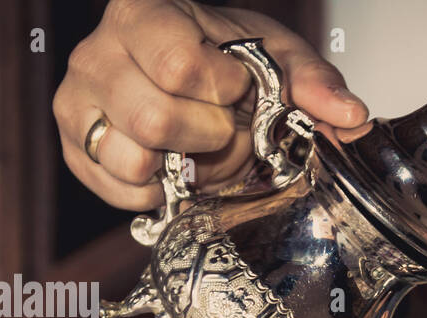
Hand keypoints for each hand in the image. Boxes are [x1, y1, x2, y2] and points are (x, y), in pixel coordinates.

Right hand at [52, 0, 368, 209]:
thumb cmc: (224, 59)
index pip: (177, 65)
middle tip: (224, 129)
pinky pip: (115, 187)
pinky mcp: (75, 146)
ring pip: (131, 159)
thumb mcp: (275, 58)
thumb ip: (314, 83)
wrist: (184, 75)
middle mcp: (97, 52)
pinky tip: (173, 169)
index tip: (239, 88)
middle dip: (208, 137)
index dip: (222, 90)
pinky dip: (155, 192)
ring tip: (197, 150)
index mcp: (142, 12)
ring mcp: (78, 101)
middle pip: (153, 118)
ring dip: (181, 168)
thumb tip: (351, 116)